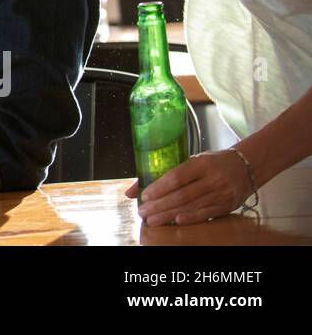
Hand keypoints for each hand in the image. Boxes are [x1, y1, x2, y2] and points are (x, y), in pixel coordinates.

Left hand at [126, 149, 253, 224]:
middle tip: (144, 212)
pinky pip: (207, 214)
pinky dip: (191, 219)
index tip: (144, 195)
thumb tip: (134, 189)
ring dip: (170, 215)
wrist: (247, 166)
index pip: (177, 177)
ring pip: (192, 206)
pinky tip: (177, 222)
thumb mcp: (193, 161)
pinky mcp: (227, 205)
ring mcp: (221, 193)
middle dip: (160, 205)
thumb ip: (166, 173)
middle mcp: (212, 179)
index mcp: (201, 164)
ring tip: (153, 220)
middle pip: (182, 195)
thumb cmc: (214, 162)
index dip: (159, 188)